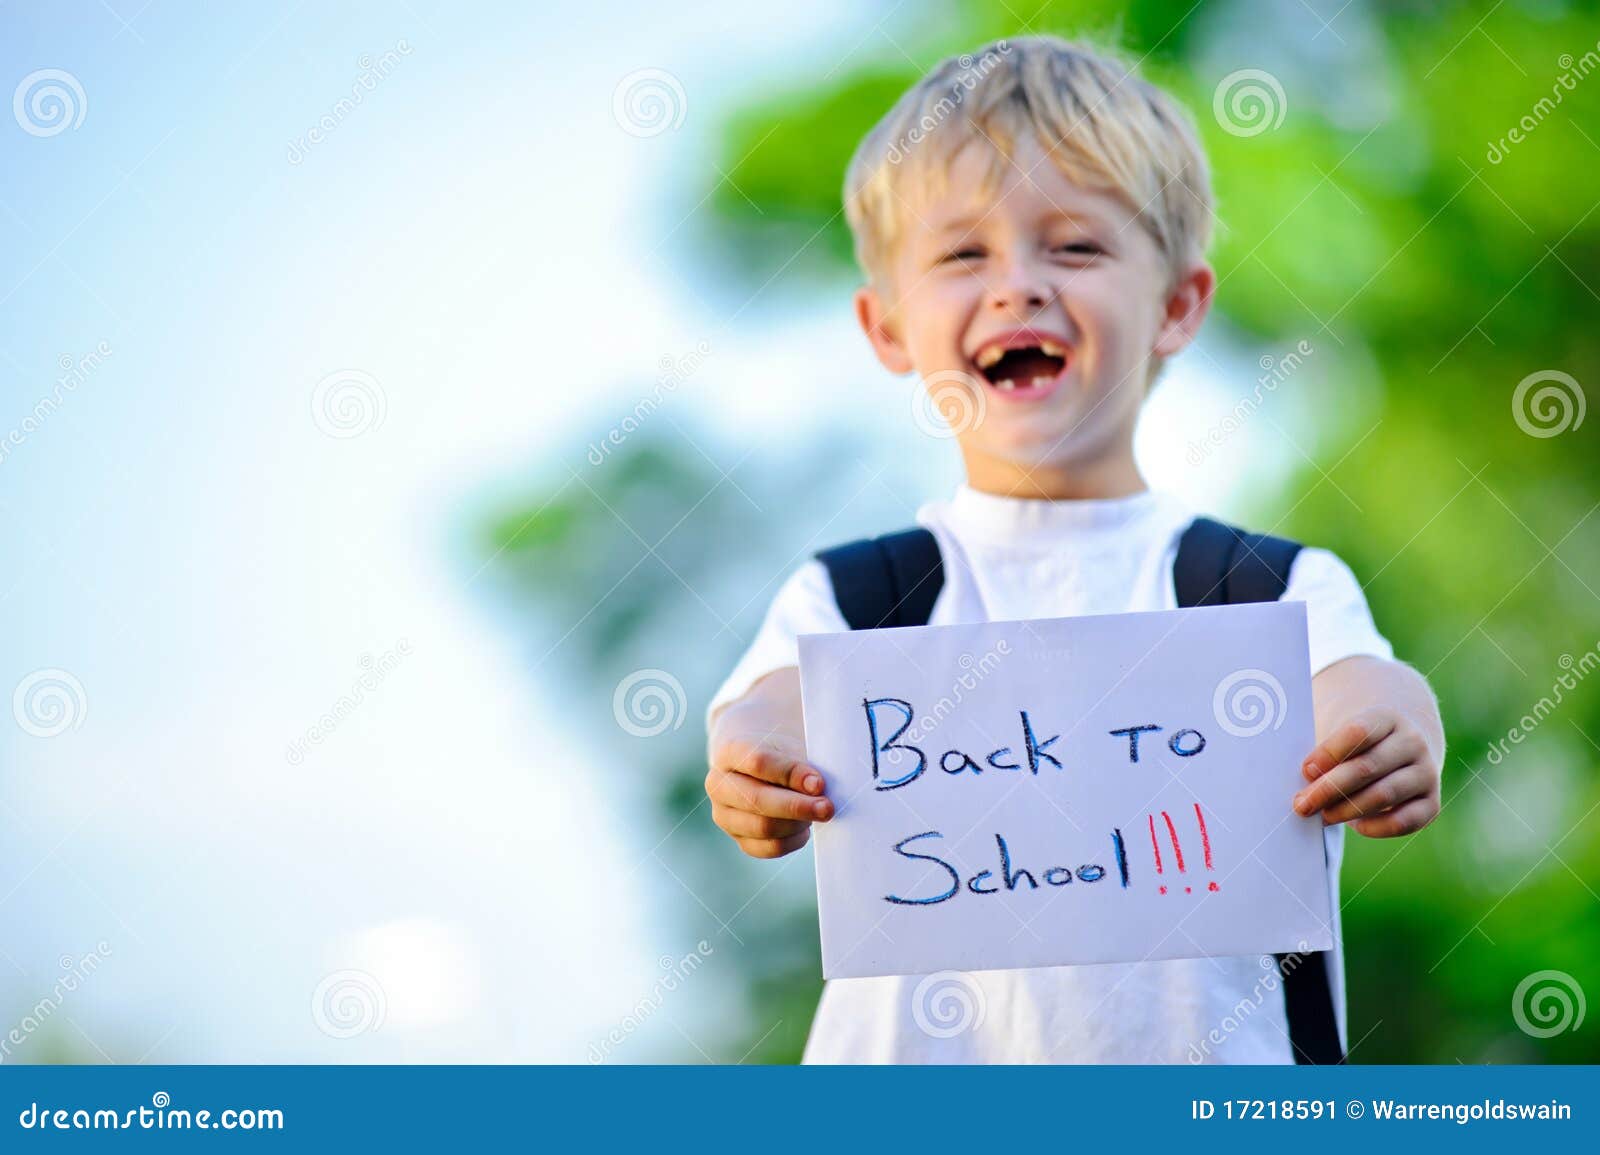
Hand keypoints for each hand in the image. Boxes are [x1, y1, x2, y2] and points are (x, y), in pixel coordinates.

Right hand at [706, 729, 833, 858]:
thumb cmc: (783, 754)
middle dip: (796, 806)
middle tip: (827, 808)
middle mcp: (719, 785)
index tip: (819, 783)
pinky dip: (793, 839)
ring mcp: (725, 815)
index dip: (791, 774)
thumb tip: (817, 789)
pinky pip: (769, 848)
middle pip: (756, 800)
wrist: (766, 768)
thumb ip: (802, 766)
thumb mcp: (791, 748)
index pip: (758, 762)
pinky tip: (804, 827)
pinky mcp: (740, 839)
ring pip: (763, 828)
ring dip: (797, 823)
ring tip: (817, 812)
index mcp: (730, 752)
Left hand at [1291, 706, 1440, 836]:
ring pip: (1384, 794)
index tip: (1305, 770)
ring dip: (1347, 809)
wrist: (1400, 747)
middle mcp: (1413, 742)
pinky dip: (1378, 827)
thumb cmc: (1357, 745)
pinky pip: (1405, 821)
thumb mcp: (1343, 737)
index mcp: (1387, 717)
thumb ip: (1325, 756)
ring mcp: (1426, 772)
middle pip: (1367, 767)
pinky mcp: (1432, 802)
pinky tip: (1356, 826)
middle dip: (1329, 789)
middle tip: (1302, 804)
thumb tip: (1305, 786)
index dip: (1329, 753)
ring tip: (1322, 816)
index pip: (1358, 732)